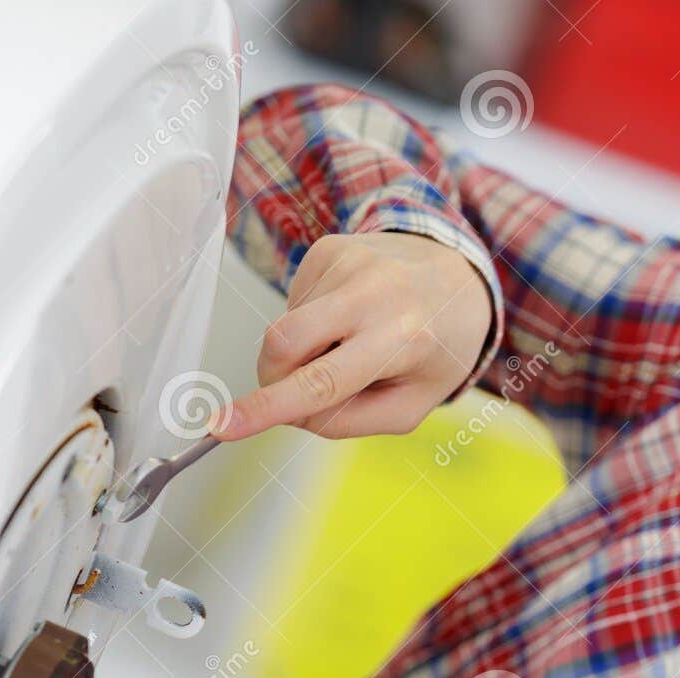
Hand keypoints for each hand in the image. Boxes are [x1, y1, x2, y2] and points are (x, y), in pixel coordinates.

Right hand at [211, 232, 493, 440]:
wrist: (459, 278)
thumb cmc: (437, 349)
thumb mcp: (410, 406)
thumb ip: (345, 421)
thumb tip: (287, 412)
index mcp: (403, 338)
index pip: (321, 382)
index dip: (266, 407)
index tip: (220, 426)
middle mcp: (375, 293)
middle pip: (283, 342)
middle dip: (273, 379)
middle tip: (297, 392)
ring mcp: (350, 262)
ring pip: (285, 326)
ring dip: (306, 351)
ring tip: (351, 343)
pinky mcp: (330, 249)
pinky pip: (294, 302)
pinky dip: (311, 323)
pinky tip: (346, 319)